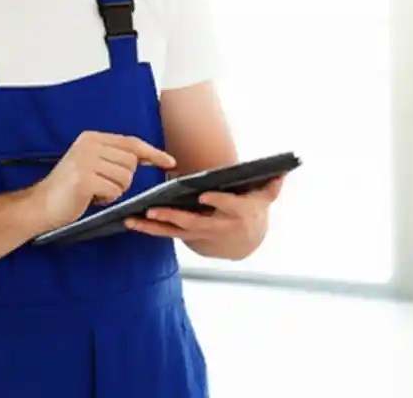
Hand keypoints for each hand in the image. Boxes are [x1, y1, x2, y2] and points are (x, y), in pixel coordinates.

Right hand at [30, 131, 176, 231]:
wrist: (41, 204)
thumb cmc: (69, 188)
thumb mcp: (91, 162)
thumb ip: (114, 156)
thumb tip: (149, 156)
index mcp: (91, 137)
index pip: (131, 143)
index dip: (153, 153)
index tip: (170, 161)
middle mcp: (88, 145)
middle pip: (131, 162)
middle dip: (123, 179)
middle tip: (101, 184)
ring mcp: (86, 161)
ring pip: (126, 178)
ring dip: (114, 190)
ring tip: (94, 191)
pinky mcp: (85, 180)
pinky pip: (114, 191)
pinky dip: (106, 199)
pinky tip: (90, 198)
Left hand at [125, 176, 284, 258]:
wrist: (244, 242)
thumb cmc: (251, 211)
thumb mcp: (263, 199)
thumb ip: (270, 186)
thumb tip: (282, 171)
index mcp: (239, 214)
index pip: (229, 207)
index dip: (218, 202)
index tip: (204, 195)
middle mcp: (218, 226)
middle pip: (195, 222)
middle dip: (174, 216)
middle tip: (155, 208)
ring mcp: (200, 234)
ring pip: (174, 231)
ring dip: (153, 225)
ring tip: (133, 217)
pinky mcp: (186, 236)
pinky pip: (165, 233)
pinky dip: (147, 228)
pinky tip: (130, 221)